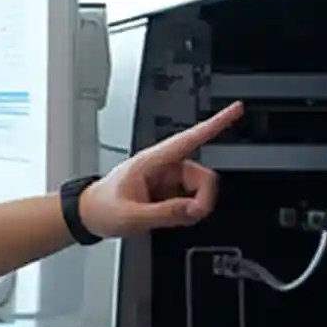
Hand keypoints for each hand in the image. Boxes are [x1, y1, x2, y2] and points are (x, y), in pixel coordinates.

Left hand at [79, 102, 244, 237]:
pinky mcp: (168, 191)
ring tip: (168, 217)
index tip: (237, 110)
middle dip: (201, 198)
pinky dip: (185, 211)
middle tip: (189, 215)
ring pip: (198, 190)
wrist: (89, 214)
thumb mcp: (131, 215)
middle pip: (202, 176)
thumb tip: (193, 210)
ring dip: (192, 207)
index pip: (190, 138)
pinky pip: (189, 200)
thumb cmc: (102, 208)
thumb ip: (164, 213)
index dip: (216, 123)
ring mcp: (167, 179)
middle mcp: (163, 166)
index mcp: (152, 161)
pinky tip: (167, 215)